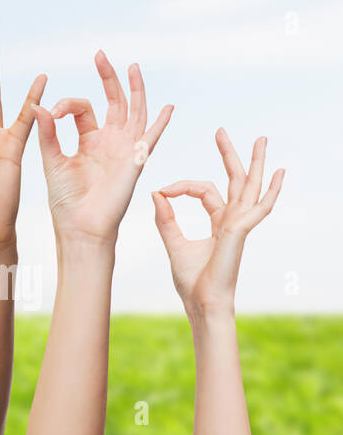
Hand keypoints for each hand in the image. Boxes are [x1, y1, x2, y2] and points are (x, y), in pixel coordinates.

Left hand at [33, 50, 172, 247]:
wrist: (80, 227)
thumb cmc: (65, 200)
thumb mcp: (52, 160)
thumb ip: (48, 133)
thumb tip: (39, 105)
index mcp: (87, 140)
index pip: (82, 108)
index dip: (66, 103)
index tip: (51, 111)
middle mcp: (108, 141)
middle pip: (113, 101)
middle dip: (108, 78)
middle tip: (100, 54)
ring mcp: (124, 149)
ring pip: (134, 112)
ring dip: (135, 89)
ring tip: (133, 67)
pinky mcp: (134, 161)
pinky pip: (152, 138)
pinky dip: (161, 123)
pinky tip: (168, 106)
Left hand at [153, 130, 284, 315]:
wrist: (201, 303)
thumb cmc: (192, 281)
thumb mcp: (173, 243)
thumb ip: (166, 218)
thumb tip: (156, 193)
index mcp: (218, 222)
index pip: (204, 190)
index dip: (181, 186)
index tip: (162, 189)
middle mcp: (232, 221)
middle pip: (234, 180)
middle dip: (229, 155)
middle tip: (221, 131)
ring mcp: (240, 226)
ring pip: (249, 187)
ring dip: (255, 162)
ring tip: (260, 140)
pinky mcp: (240, 232)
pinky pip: (258, 208)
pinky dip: (269, 191)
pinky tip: (278, 174)